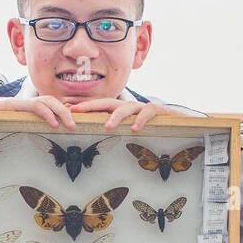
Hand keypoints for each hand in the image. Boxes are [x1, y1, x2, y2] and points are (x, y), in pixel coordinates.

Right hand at [0, 93, 76, 128]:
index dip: (64, 111)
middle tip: (77, 126)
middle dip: (68, 112)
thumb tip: (34, 142)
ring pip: (47, 101)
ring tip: (70, 125)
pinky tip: (53, 123)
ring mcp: (20, 102)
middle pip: (52, 100)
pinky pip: (34, 106)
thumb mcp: (9, 126)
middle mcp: (25, 102)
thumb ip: (22, 128)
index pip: (50, 105)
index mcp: (26, 108)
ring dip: (61, 112)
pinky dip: (46, 113)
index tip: (75, 123)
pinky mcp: (14, 105)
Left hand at [60, 98, 193, 131]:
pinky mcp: (156, 111)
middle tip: (76, 112)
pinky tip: (135, 129)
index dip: (83, 108)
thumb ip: (115, 131)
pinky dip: (141, 120)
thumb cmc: (150, 127)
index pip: (98, 107)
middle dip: (90, 106)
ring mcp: (141, 107)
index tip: (67, 110)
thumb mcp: (129, 129)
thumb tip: (96, 139)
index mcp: (120, 110)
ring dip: (116, 117)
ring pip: (126, 108)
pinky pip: (147, 113)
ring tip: (107, 127)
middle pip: (107, 103)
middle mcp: (128, 106)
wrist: (176, 121)